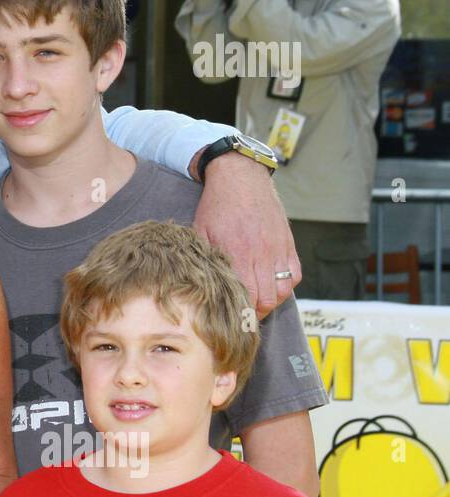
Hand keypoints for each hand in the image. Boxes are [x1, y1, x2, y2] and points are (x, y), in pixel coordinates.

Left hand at [193, 151, 300, 316]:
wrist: (240, 178)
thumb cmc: (216, 206)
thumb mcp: (201, 232)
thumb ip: (206, 259)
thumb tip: (201, 285)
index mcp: (236, 254)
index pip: (244, 296)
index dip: (239, 312)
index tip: (232, 319)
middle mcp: (260, 254)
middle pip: (266, 299)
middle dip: (255, 312)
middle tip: (244, 315)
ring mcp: (278, 249)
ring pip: (282, 291)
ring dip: (271, 301)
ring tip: (258, 302)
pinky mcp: (288, 243)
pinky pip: (295, 274)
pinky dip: (286, 285)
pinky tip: (272, 285)